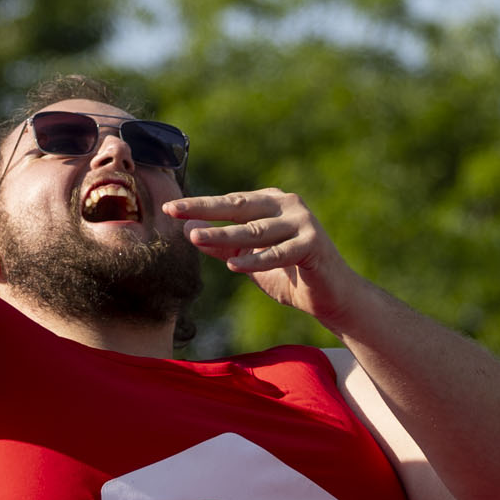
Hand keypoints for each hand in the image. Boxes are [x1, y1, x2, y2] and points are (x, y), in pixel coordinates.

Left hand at [164, 188, 368, 330]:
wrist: (330, 296)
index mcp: (270, 203)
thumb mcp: (248, 259)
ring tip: (195, 237)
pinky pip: (279, 253)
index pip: (229, 202)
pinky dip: (256, 260)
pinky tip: (235, 265)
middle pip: (238, 207)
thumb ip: (223, 245)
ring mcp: (303, 222)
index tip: (169, 209)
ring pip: (255, 230)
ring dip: (223, 235)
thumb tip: (188, 230)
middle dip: (204, 210)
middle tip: (174, 212)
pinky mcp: (314, 244)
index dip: (200, 206)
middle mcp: (287, 205)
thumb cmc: (288, 275)